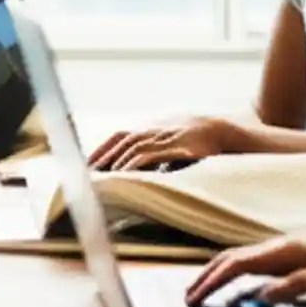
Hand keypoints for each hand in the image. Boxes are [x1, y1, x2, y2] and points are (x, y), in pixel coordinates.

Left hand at [88, 116, 233, 170]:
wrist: (221, 130)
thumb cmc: (193, 139)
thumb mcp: (167, 140)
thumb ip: (149, 151)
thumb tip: (130, 167)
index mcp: (147, 129)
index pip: (117, 137)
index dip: (100, 149)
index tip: (84, 164)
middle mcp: (152, 131)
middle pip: (119, 143)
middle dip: (101, 158)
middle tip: (84, 174)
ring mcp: (164, 138)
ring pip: (132, 148)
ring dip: (114, 163)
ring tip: (99, 177)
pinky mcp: (177, 147)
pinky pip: (151, 155)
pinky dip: (134, 164)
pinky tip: (124, 174)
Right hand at [185, 233, 305, 306]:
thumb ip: (298, 283)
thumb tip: (263, 294)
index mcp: (286, 249)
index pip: (239, 264)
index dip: (214, 280)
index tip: (197, 296)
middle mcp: (279, 246)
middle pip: (231, 258)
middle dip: (206, 276)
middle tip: (188, 297)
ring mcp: (283, 250)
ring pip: (238, 259)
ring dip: (216, 274)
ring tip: (200, 291)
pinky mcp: (288, 257)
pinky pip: (252, 264)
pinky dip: (232, 274)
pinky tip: (229, 284)